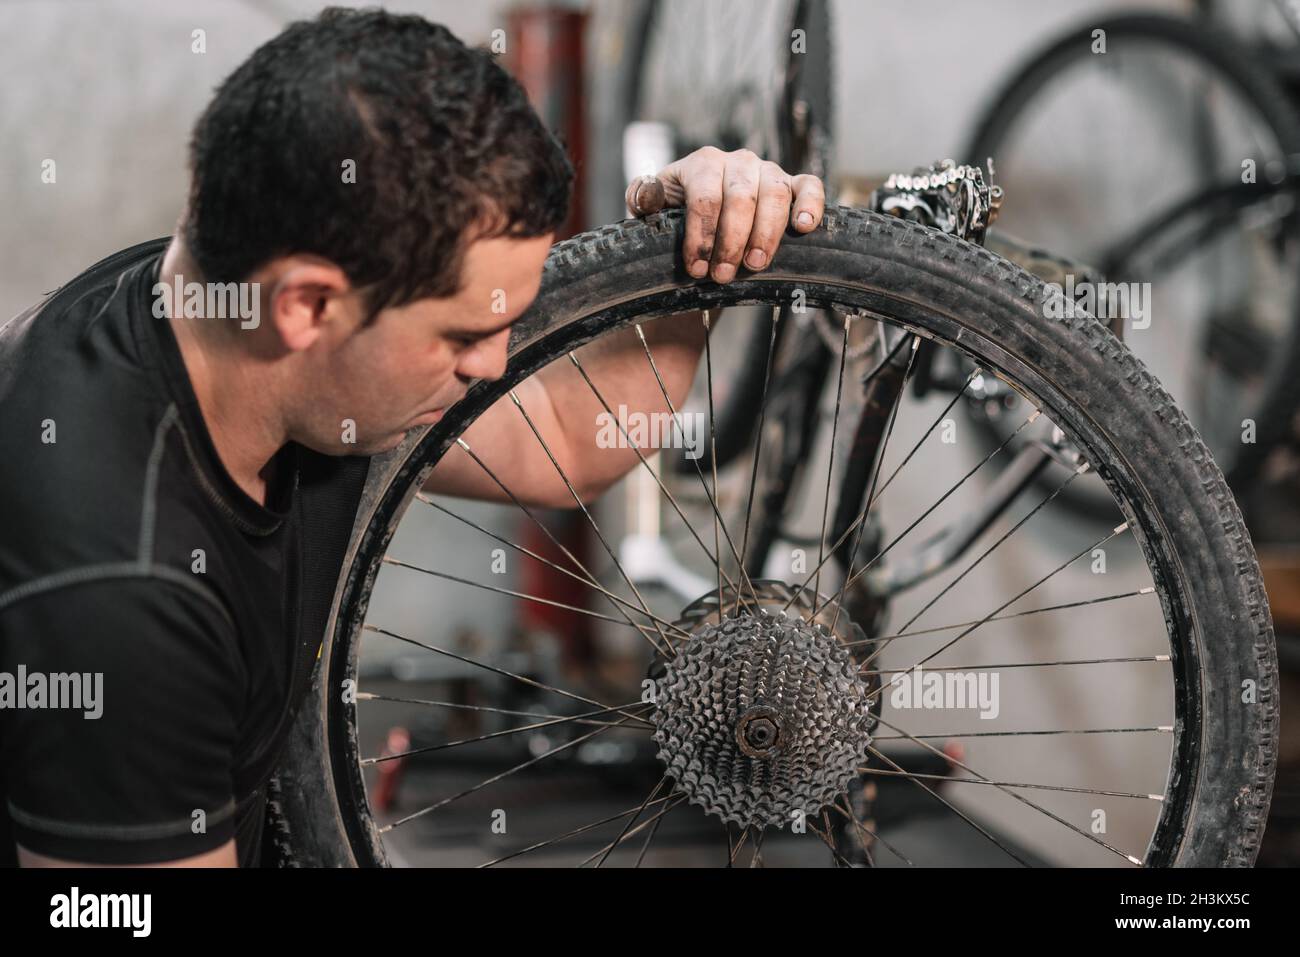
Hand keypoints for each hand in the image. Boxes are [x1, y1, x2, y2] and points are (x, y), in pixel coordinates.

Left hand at [625, 147, 825, 282]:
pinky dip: (810, 204)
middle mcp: (737, 161)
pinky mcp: (792, 184)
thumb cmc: (677, 215)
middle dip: (731, 242)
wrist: (702, 216)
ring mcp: (767, 170)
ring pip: (774, 195)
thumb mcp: (653, 209)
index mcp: (703, 163)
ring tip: (755, 265)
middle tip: (722, 276)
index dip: (701, 236)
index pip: (705, 197)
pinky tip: (803, 227)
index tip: (696, 269)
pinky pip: (809, 186)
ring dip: (766, 234)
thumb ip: (643, 198)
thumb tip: (647, 194)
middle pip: (740, 198)